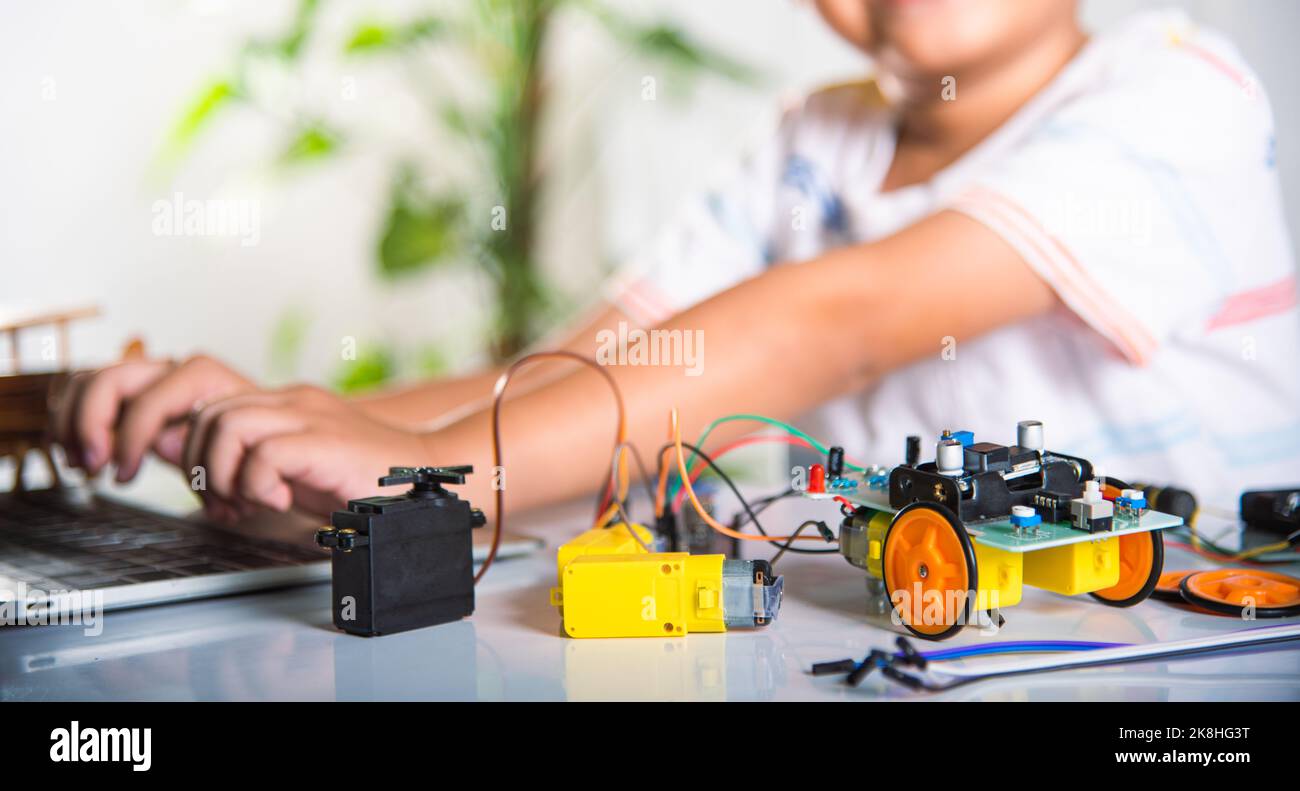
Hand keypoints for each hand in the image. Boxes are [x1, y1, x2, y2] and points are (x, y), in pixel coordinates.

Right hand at [53, 355, 252, 480]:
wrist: (261, 441)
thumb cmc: (255, 449)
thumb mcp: (242, 452)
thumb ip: (205, 445)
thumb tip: (167, 446)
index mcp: (202, 376)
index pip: (147, 400)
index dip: (129, 439)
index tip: (124, 475)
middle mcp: (170, 370)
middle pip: (107, 379)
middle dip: (88, 424)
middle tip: (91, 467)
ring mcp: (148, 379)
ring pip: (89, 382)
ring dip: (72, 422)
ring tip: (80, 463)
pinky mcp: (133, 397)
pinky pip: (87, 395)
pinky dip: (72, 422)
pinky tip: (76, 455)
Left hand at [182, 384, 428, 520]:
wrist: (426, 480)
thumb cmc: (359, 484)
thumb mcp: (288, 473)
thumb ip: (237, 460)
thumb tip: (170, 451)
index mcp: (283, 403)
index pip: (207, 406)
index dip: (194, 454)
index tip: (213, 499)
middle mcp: (293, 400)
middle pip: (208, 414)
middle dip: (202, 468)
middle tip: (227, 507)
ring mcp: (311, 416)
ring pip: (228, 425)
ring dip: (225, 476)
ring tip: (250, 504)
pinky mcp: (326, 441)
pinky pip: (264, 453)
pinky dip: (258, 486)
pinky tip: (279, 503)